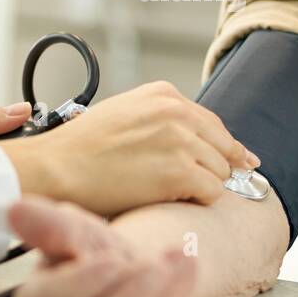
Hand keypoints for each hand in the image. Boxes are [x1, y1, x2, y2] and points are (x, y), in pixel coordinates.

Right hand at [0, 80, 258, 216]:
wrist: (56, 166)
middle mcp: (177, 113)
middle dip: (217, 168)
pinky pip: (212, 192)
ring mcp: (180, 141)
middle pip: (222, 147)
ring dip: (203, 186)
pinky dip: (199, 201)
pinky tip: (174, 201)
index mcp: (164, 95)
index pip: (212, 123)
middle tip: (207, 186)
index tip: (241, 161)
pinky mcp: (180, 172)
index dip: (225, 146)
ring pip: (220, 171)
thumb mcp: (125, 113)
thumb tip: (197, 139)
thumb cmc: (81, 147)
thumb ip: (161, 119)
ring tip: (171, 193)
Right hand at [9, 196, 196, 296]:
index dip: (80, 285)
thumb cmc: (95, 252)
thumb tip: (15, 209)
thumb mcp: (72, 230)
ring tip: (177, 259)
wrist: (136, 266)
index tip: (109, 259)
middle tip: (152, 265)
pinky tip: (186, 271)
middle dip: (129, 296)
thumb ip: (47, 225)